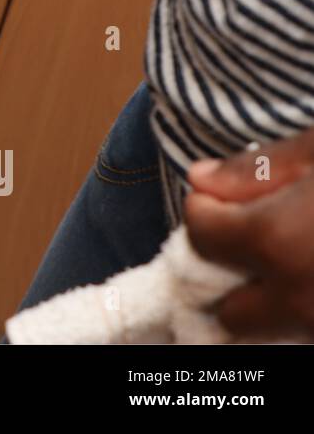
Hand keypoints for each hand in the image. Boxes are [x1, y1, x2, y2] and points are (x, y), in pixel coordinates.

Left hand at [185, 129, 313, 337]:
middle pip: (230, 311)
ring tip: (291, 258)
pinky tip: (312, 272)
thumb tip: (201, 179)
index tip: (230, 196)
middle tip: (255, 240)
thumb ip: (256, 167)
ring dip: (269, 303)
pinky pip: (305, 333)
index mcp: (277, 242)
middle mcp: (299, 300)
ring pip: (272, 331)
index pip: (199, 232)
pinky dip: (302, 309)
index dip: (209, 207)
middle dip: (229, 277)